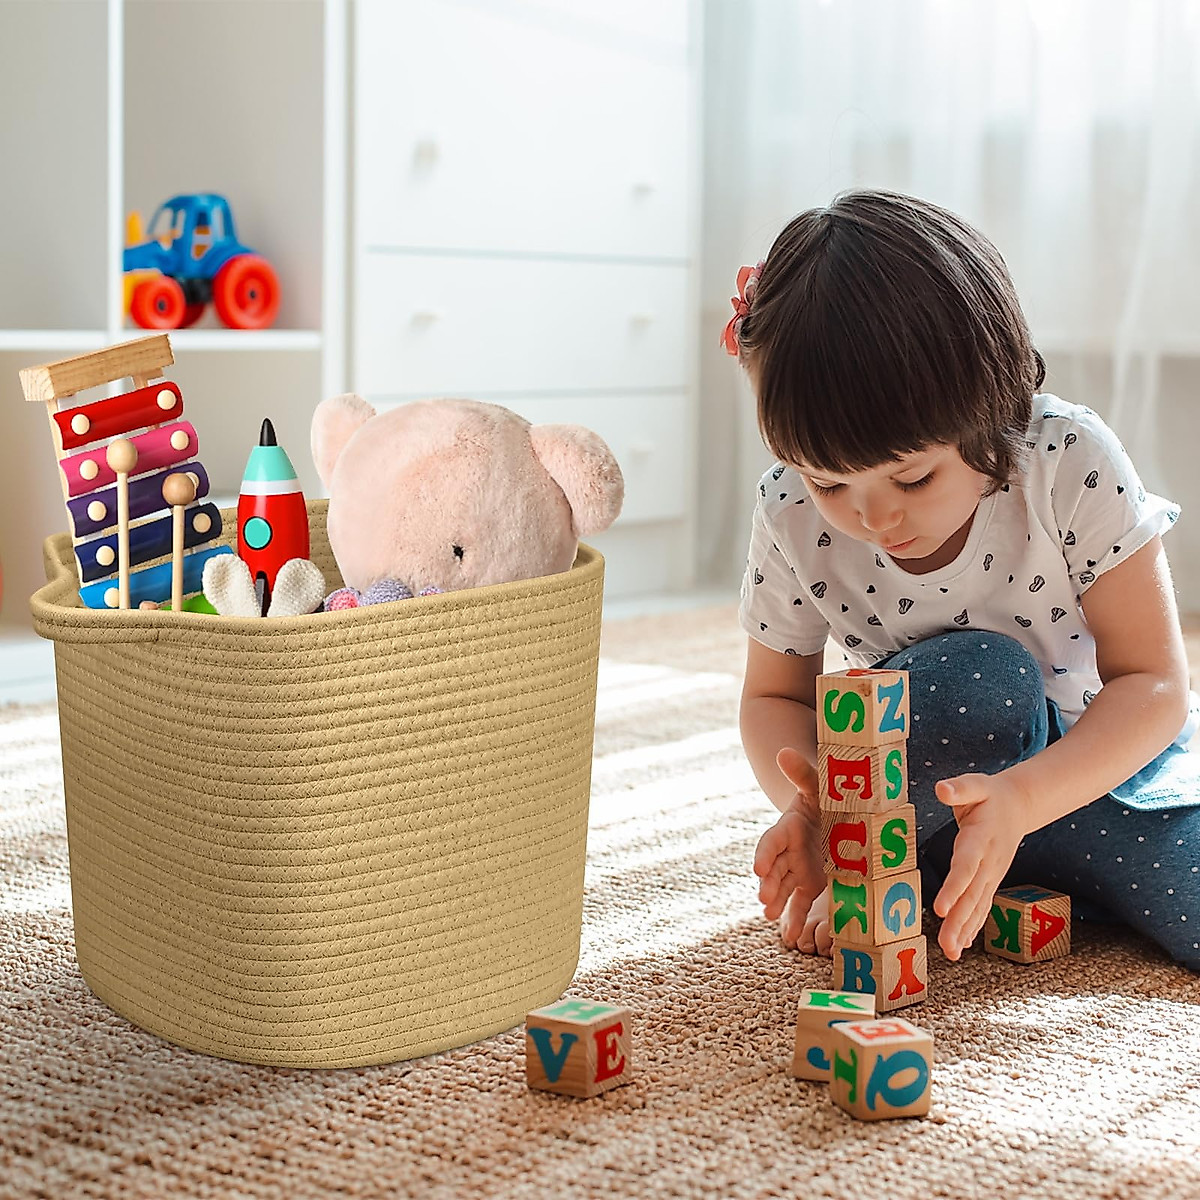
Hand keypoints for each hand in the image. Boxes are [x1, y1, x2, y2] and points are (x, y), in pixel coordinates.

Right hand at [752, 748, 825, 949]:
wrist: (840, 811)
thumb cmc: (828, 795)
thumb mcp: (818, 784)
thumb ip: (803, 772)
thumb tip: (784, 751)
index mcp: (789, 826)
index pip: (772, 840)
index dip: (765, 854)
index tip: (757, 868)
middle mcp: (790, 850)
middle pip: (775, 868)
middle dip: (769, 883)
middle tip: (763, 899)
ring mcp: (798, 868)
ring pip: (783, 887)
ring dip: (776, 901)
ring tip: (769, 916)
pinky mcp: (811, 884)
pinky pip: (800, 902)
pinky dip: (795, 918)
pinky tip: (792, 936)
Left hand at [932, 771, 1033, 960]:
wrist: (1019, 806)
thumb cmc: (990, 794)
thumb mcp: (976, 784)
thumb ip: (959, 788)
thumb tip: (941, 789)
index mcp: (981, 838)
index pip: (966, 866)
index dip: (955, 888)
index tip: (941, 908)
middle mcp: (989, 862)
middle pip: (972, 894)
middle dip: (958, 920)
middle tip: (945, 945)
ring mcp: (992, 874)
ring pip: (978, 905)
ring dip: (963, 929)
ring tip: (950, 952)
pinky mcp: (991, 880)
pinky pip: (982, 906)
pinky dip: (972, 925)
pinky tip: (960, 944)